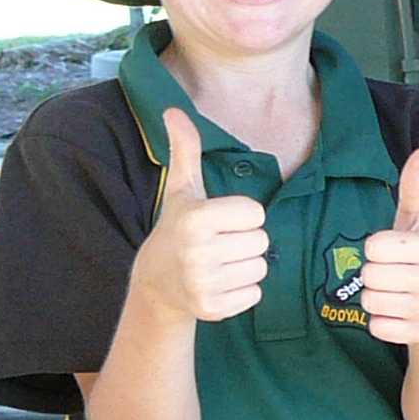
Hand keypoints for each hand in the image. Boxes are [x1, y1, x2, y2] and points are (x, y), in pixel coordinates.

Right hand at [133, 108, 267, 323]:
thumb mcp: (182, 188)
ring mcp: (204, 284)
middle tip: (218, 244)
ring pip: (261, 268)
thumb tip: (173, 109)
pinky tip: (218, 283)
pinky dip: (243, 290)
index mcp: (195, 219)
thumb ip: (185, 149)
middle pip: (262, 242)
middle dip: (245, 241)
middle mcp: (197, 252)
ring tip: (218, 263)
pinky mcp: (212, 309)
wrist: (157, 283)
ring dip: (245, 265)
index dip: (242, 216)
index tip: (218, 222)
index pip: (256, 214)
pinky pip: (255, 294)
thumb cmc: (176, 228)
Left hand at [360, 148, 418, 345]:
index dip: (376, 248)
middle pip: (368, 275)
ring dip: (375, 298)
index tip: (394, 252)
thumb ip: (415, 187)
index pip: (373, 247)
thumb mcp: (418, 221)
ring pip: (369, 301)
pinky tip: (398, 313)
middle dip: (374, 274)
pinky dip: (380, 321)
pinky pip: (376, 326)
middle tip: (394, 274)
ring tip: (396, 293)